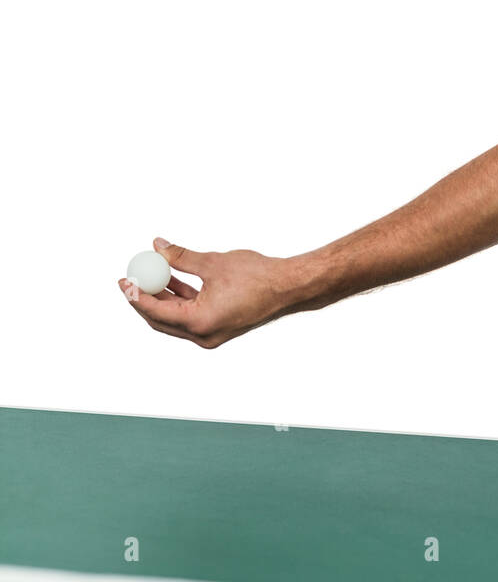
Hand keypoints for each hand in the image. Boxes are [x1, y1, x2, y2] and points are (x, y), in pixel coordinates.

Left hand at [117, 239, 297, 348]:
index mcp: (200, 323)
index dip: (137, 296)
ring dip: (163, 297)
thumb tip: (157, 246)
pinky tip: (172, 278)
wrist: (288, 287)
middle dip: (145, 300)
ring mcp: (212, 333)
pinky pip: (191, 315)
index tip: (125, 281)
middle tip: (131, 280)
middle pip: (162, 320)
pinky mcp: (219, 326)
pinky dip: (181, 299)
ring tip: (150, 274)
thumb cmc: (257, 276)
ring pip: (176, 318)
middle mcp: (204, 335)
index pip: (157, 313)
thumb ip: (181, 257)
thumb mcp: (213, 263)